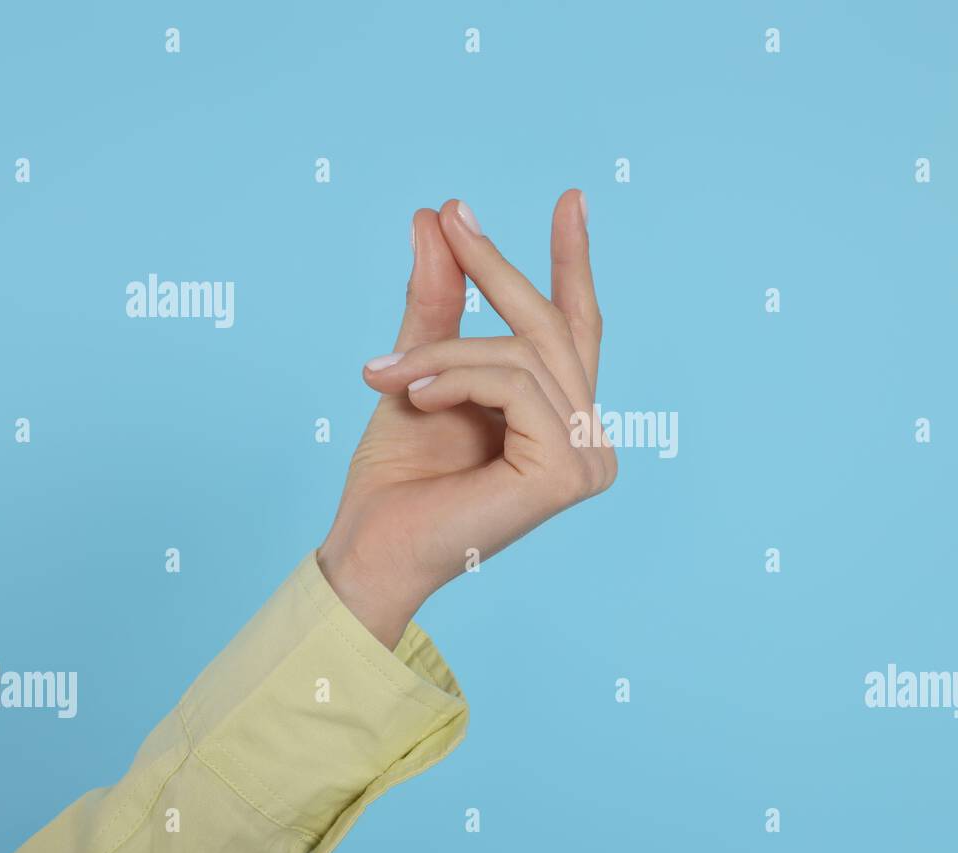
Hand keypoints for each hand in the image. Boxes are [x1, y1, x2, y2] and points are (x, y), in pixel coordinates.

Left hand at [317, 191, 615, 647]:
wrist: (370, 549)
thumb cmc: (397, 478)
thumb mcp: (419, 368)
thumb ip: (439, 302)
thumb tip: (437, 218)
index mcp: (560, 422)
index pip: (576, 331)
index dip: (574, 264)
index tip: (572, 199)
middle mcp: (587, 441)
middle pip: (551, 329)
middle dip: (498, 270)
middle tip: (451, 217)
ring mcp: (585, 459)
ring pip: (524, 354)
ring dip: (446, 350)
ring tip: (387, 375)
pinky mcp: (567, 473)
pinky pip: (515, 383)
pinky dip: (455, 376)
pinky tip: (413, 395)